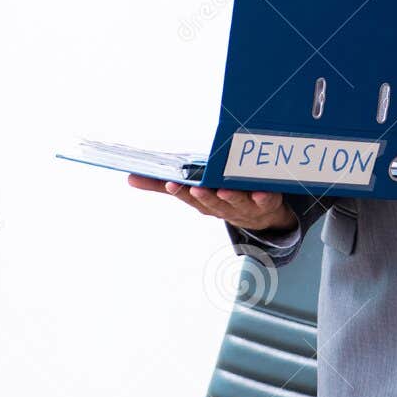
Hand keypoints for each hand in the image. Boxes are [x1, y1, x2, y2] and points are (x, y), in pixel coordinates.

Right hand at [127, 175, 296, 231]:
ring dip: (230, 197)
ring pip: (237, 202)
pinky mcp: (267, 202)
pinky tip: (260, 191)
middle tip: (195, 188)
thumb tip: (130, 178)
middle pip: (212, 202)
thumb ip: (163, 185)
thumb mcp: (193, 193)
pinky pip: (266, 200)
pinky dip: (263, 196)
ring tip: (224, 189)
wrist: (262, 217)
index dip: (180, 191)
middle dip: (203, 196)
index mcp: (203, 203)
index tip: (171, 183)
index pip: (188, 197)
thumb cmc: (221, 198)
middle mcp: (223, 207)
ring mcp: (245, 206)